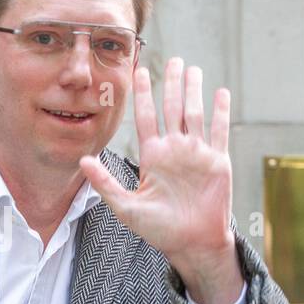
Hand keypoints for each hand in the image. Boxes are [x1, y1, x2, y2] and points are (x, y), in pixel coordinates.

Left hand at [79, 57, 244, 303]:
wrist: (191, 243)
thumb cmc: (159, 229)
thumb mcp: (127, 207)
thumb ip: (105, 184)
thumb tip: (82, 161)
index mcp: (153, 156)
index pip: (145, 118)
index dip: (143, 95)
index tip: (138, 72)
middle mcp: (174, 150)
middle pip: (172, 108)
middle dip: (171, 84)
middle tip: (171, 59)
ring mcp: (197, 153)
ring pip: (194, 113)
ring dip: (193, 91)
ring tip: (191, 68)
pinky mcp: (218, 161)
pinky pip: (219, 131)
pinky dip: (220, 111)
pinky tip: (221, 92)